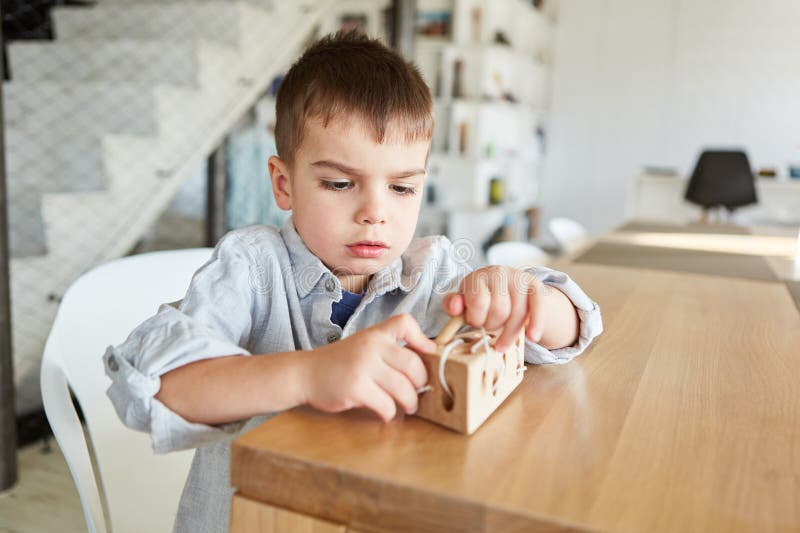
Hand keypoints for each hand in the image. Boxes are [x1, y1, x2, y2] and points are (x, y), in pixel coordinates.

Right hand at [302, 314, 434, 421]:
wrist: (305, 374)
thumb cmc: (339, 363)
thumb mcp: (363, 346)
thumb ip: (388, 351)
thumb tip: (423, 368)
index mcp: (375, 334)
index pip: (405, 323)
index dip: (422, 338)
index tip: (428, 355)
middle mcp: (371, 346)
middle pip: (413, 364)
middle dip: (422, 383)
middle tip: (419, 392)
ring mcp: (363, 366)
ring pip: (403, 387)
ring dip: (410, 402)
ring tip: (409, 407)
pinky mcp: (355, 388)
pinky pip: (386, 405)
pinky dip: (390, 413)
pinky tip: (386, 413)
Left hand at [443, 266, 548, 351]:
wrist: (505, 287)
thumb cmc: (480, 298)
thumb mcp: (463, 301)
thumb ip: (453, 305)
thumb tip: (454, 307)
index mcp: (477, 276)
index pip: (478, 302)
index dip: (476, 319)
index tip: (475, 323)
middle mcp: (498, 273)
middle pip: (499, 310)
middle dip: (492, 326)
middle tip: (489, 326)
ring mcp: (518, 278)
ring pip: (517, 313)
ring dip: (509, 333)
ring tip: (502, 343)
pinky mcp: (535, 286)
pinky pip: (538, 307)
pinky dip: (536, 324)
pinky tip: (532, 337)